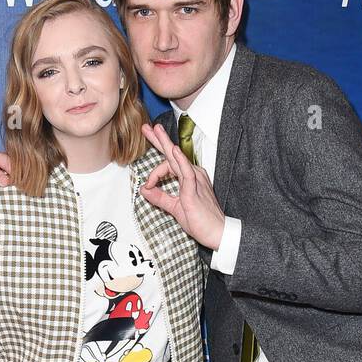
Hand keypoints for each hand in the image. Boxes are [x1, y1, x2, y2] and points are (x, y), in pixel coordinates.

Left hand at [139, 123, 224, 250]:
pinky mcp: (195, 189)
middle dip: (159, 140)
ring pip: (177, 159)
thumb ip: (160, 198)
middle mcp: (193, 175)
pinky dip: (180, 161)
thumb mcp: (175, 208)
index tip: (147, 184)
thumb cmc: (201, 221)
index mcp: (189, 178)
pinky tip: (175, 150)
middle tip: (148, 128)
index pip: (170, 164)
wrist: (217, 232)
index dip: (154, 172)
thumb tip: (144, 190)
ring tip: (156, 131)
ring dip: (166, 145)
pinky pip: (187, 173)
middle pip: (173, 155)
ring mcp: (196, 180)